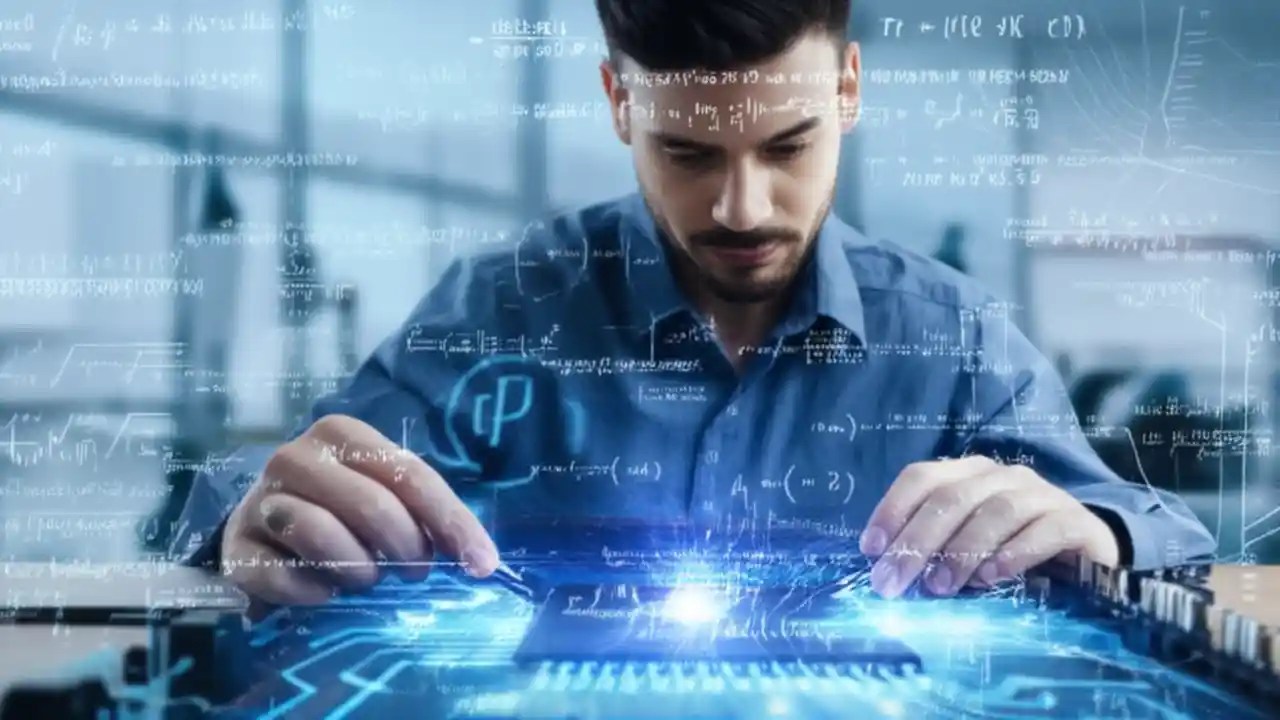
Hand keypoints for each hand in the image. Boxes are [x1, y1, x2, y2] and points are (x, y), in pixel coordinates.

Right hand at [220, 414, 499, 613]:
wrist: (260, 529)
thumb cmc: (339, 509)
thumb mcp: (385, 496)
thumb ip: (427, 516)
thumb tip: (480, 560)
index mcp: (343, 435)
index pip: (410, 476)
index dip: (452, 523)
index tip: (482, 565)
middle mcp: (296, 457)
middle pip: (371, 504)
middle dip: (406, 548)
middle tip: (414, 573)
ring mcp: (261, 500)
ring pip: (319, 533)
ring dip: (357, 568)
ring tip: (366, 578)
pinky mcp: (235, 548)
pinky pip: (280, 575)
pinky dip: (312, 592)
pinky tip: (325, 593)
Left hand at [859, 455, 1118, 597]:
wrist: (1087, 557)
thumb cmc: (1011, 551)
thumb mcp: (966, 547)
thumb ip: (933, 549)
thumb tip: (886, 571)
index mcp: (969, 474)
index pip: (922, 477)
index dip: (892, 509)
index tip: (871, 549)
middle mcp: (1003, 476)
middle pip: (951, 498)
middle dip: (916, 542)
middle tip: (893, 583)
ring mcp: (1042, 495)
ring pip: (995, 511)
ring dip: (962, 550)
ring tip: (940, 587)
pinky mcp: (1075, 521)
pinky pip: (1044, 530)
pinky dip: (1014, 553)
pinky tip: (992, 577)